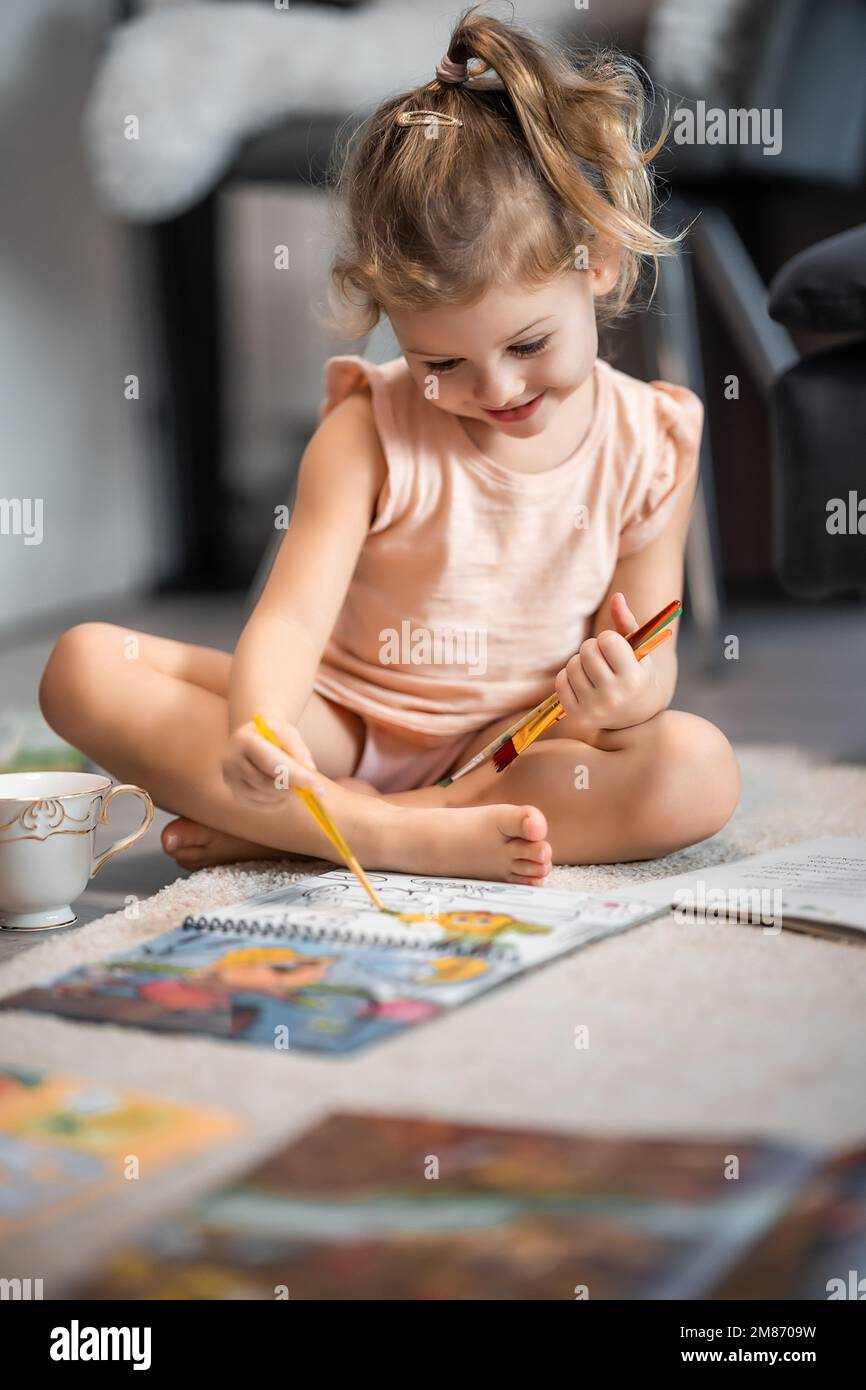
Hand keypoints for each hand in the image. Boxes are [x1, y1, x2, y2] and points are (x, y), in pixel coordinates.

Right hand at [222, 715, 324, 807]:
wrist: (253, 738)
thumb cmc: (273, 734)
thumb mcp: (287, 731)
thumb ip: (298, 748)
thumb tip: (310, 769)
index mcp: (243, 740)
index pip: (269, 761)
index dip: (292, 774)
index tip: (314, 782)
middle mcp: (231, 760)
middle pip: (265, 782)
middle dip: (291, 786)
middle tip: (312, 787)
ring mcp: (230, 779)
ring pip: (263, 796)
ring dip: (285, 794)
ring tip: (295, 783)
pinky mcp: (234, 793)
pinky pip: (259, 806)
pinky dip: (277, 802)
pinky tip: (285, 792)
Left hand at [554, 592, 664, 733]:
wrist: (635, 717)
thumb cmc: (637, 676)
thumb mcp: (640, 652)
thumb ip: (627, 623)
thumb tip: (616, 597)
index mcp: (633, 679)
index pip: (607, 641)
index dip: (609, 640)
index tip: (615, 648)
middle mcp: (613, 696)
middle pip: (587, 650)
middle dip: (593, 648)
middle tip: (603, 658)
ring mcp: (593, 708)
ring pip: (572, 665)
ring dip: (580, 662)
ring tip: (594, 670)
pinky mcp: (577, 716)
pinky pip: (560, 682)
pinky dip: (568, 676)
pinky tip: (583, 682)